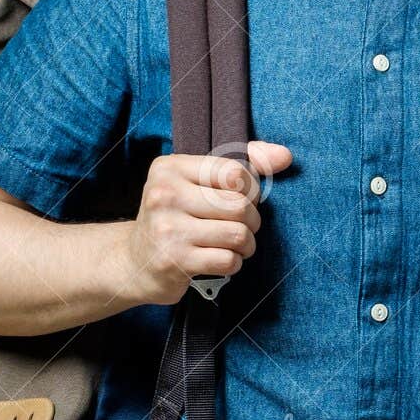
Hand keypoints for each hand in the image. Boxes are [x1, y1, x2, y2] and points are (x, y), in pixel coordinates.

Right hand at [119, 141, 292, 304]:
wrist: (134, 262)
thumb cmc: (176, 216)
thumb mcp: (198, 181)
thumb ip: (244, 163)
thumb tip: (284, 156)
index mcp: (170, 167)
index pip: (235, 172)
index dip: (251, 189)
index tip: (242, 198)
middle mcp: (164, 194)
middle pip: (239, 205)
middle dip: (252, 219)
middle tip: (243, 226)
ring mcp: (167, 229)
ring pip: (238, 234)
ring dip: (246, 244)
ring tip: (237, 245)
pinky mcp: (174, 261)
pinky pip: (228, 260)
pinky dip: (233, 263)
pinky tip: (221, 260)